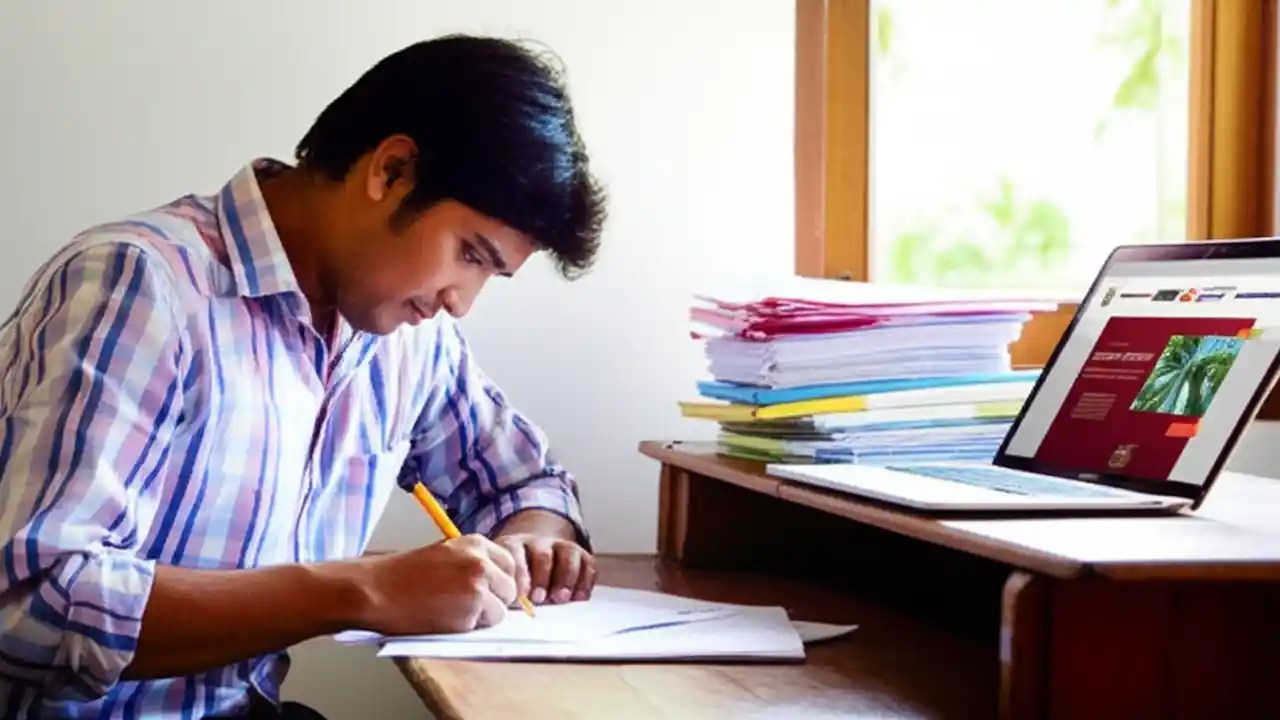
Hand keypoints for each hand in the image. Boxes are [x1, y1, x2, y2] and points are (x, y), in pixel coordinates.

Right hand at [356, 534, 517, 634]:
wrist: (376, 590)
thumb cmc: (403, 575)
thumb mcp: (445, 555)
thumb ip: (472, 563)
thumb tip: (499, 583)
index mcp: (475, 543)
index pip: (509, 564)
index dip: (499, 582)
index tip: (487, 591)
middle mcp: (481, 561)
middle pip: (511, 588)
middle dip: (495, 600)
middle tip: (468, 606)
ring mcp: (478, 586)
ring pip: (501, 611)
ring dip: (483, 616)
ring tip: (452, 611)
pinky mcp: (470, 610)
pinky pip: (485, 626)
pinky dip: (469, 628)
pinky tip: (445, 619)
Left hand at [496, 533, 595, 605]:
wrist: (532, 550)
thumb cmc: (514, 574)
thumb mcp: (504, 577)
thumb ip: (507, 590)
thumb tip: (511, 609)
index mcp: (514, 545)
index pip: (515, 554)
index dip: (518, 576)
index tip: (518, 598)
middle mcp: (539, 542)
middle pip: (543, 555)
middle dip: (542, 578)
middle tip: (538, 598)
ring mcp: (561, 546)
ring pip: (568, 554)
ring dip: (566, 577)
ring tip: (561, 598)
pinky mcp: (580, 555)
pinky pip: (588, 563)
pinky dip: (585, 580)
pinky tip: (580, 597)